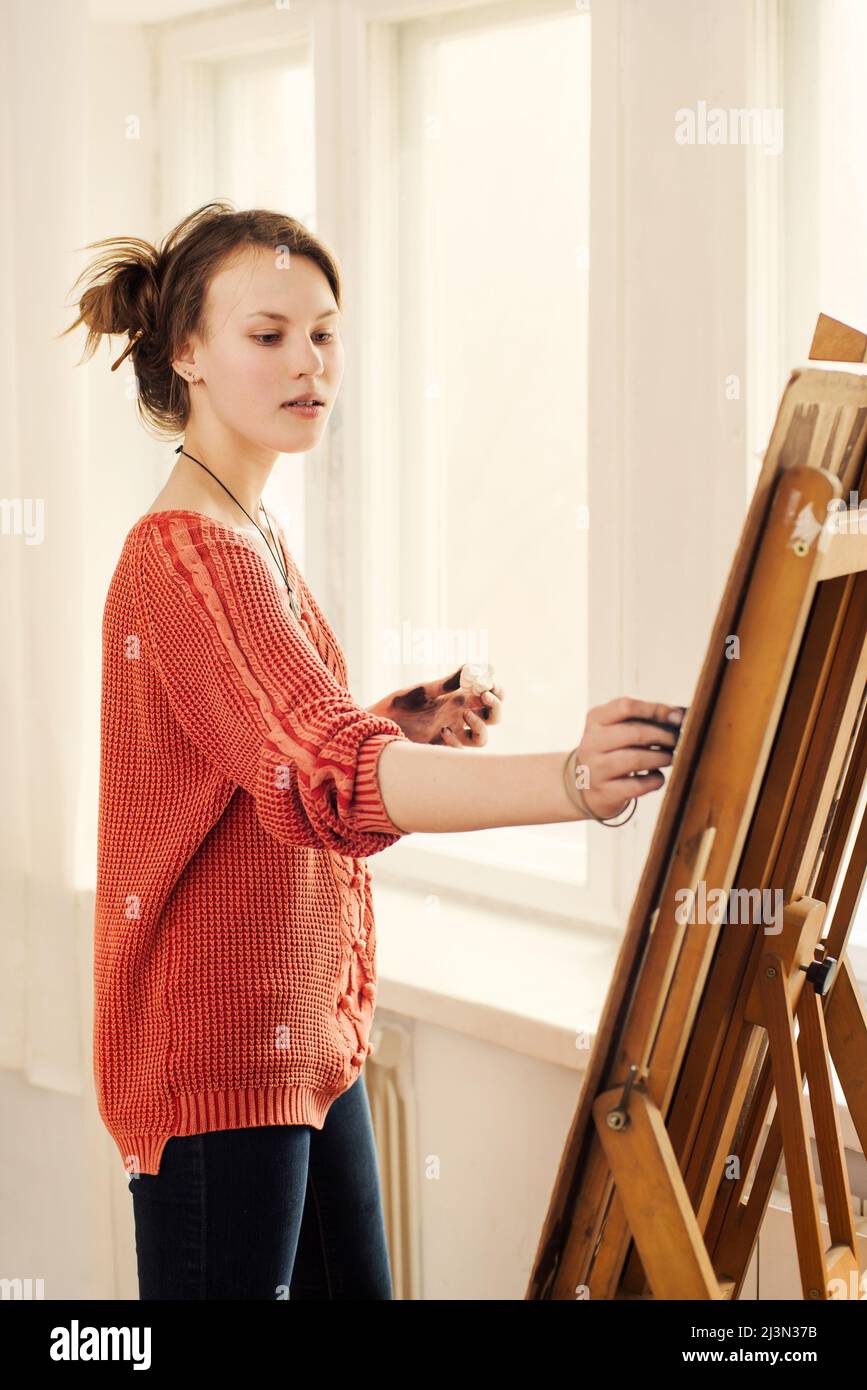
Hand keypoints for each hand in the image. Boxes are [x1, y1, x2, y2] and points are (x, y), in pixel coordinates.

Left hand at [370, 667, 504, 746]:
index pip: (489, 696)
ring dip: (480, 725)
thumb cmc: (399, 704)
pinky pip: (459, 751)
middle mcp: (459, 718)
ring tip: (464, 713)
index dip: (497, 691)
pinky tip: (442, 731)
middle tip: (484, 695)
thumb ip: (446, 683)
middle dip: (495, 706)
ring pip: (482, 738)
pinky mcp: (440, 749)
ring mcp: (452, 734)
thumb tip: (469, 666)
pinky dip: (456, 741)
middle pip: (493, 717)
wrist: (379, 723)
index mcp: (458, 700)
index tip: (491, 683)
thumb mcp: (423, 690)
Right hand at [574, 696, 683, 818]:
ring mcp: (596, 769)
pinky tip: (657, 776)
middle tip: (675, 740)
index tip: (676, 717)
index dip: (655, 710)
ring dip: (660, 758)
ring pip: (635, 760)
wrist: (583, 785)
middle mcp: (592, 743)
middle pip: (634, 733)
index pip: (625, 707)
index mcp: (596, 720)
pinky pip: (637, 786)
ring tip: (668, 758)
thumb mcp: (616, 728)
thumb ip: (643, 719)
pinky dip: (654, 780)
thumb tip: (678, 715)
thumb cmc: (611, 750)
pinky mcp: (606, 792)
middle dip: (662, 736)